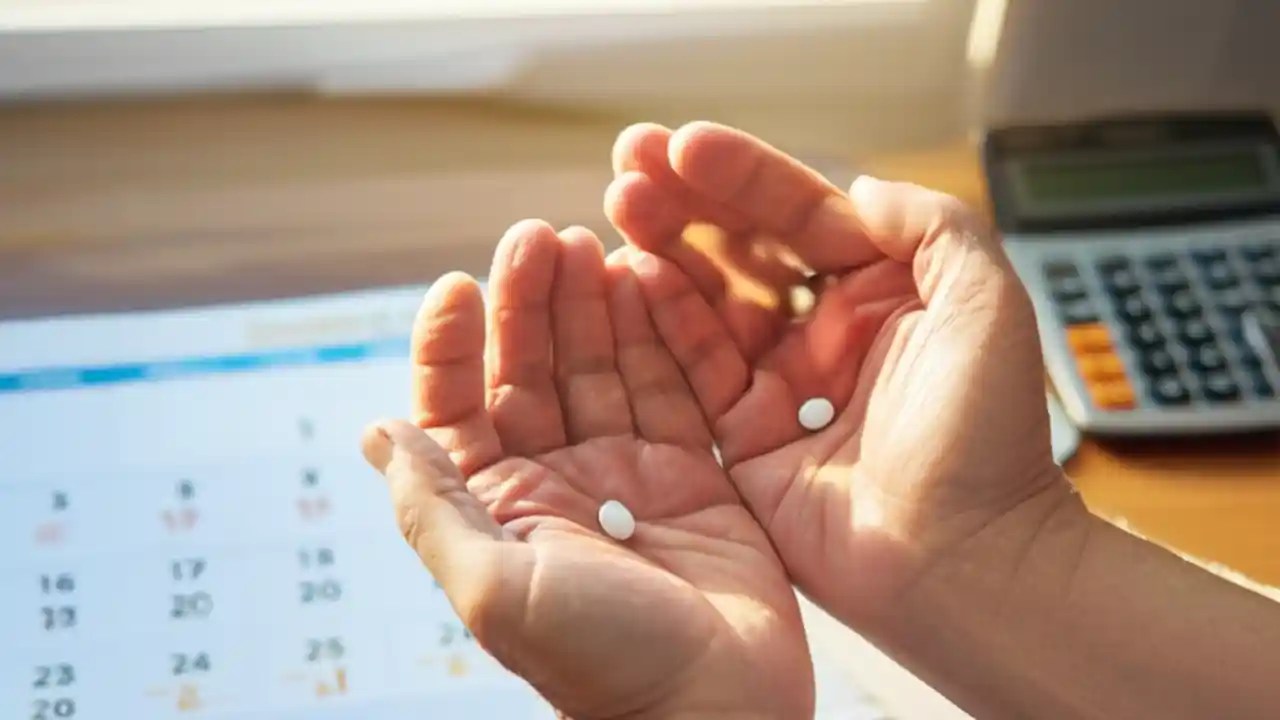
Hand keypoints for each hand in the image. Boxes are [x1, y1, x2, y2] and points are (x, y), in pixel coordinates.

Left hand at [360, 221, 813, 718]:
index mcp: (499, 508)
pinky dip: (662, 336)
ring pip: (601, 366)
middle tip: (539, 237)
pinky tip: (649, 283)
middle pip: (532, 370)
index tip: (457, 287)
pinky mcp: (692, 472)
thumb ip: (435, 507)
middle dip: (530, 302)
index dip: (452, 344)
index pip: (458, 405)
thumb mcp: (493, 589)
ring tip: (591, 243)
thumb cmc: (600, 665)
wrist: (715, 711)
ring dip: (592, 306)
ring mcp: (626, 472)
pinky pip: (672, 388)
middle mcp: (556, 481)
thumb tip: (378, 433)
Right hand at [604, 122, 1075, 630]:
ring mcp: (782, 384)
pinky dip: (661, 321)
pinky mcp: (745, 438)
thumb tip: (857, 188)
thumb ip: (930, 225)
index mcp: (884, 292)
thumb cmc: (988, 441)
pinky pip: (692, 368)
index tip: (685, 145)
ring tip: (618, 205)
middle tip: (629, 163)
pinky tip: (631, 275)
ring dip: (663, 249)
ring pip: (709, 300)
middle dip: (686, 201)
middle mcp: (827, 331)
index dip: (744, 176)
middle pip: (744, 249)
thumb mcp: (985, 304)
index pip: (802, 216)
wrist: (966, 561)